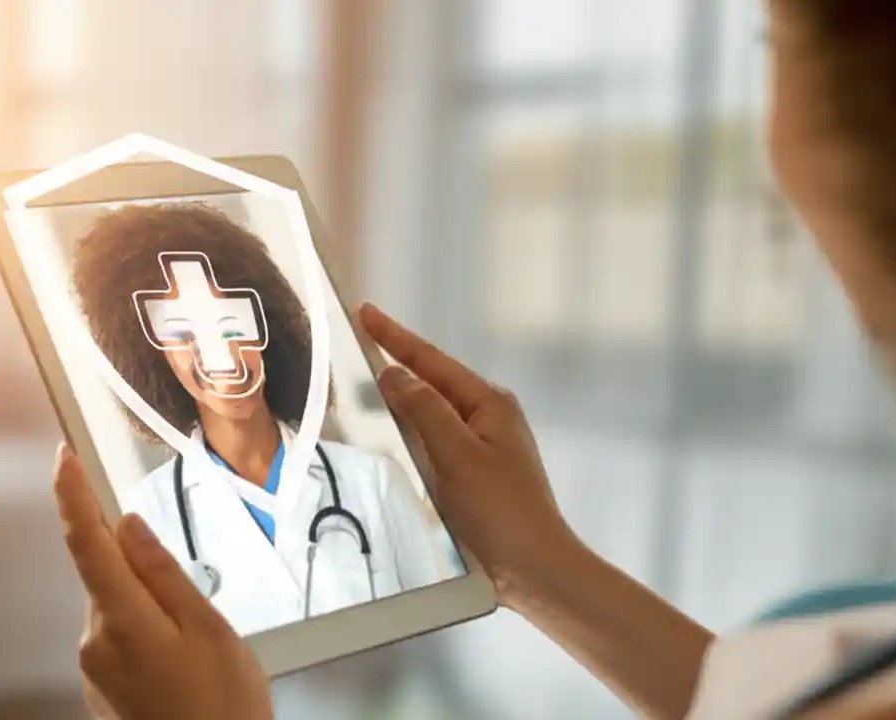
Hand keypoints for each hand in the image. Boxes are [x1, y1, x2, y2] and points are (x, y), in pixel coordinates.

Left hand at [54, 444, 272, 719]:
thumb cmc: (224, 707)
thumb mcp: (209, 630)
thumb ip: (164, 574)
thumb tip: (127, 526)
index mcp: (121, 620)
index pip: (85, 542)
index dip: (72, 494)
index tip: (64, 455)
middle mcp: (94, 643)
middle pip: (105, 575)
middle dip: (138, 567)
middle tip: (191, 601)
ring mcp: (95, 669)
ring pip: (115, 607)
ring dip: (147, 606)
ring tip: (197, 647)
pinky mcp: (102, 688)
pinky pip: (118, 638)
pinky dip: (145, 633)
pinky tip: (181, 665)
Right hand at [359, 303, 581, 607]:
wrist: (534, 569)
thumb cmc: (498, 509)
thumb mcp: (456, 453)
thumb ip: (424, 408)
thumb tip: (394, 374)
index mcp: (488, 403)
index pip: (431, 360)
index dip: (395, 337)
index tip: (365, 311)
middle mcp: (490, 417)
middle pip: (434, 380)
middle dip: (399, 360)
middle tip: (360, 341)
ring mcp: (486, 445)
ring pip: (435, 410)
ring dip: (404, 396)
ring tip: (369, 380)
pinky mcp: (478, 473)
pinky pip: (437, 438)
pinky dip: (413, 428)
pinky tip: (396, 434)